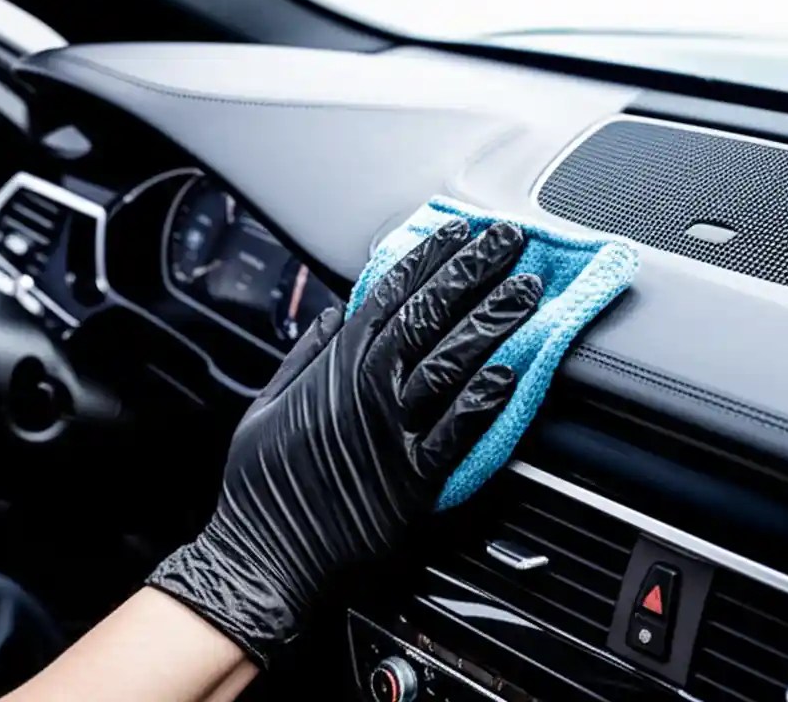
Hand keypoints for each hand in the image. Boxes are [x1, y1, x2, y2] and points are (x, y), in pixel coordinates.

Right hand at [147, 220, 541, 667]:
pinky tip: (515, 373)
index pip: (389, 295)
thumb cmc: (261, 486)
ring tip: (526, 291)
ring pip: (451, 362)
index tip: (458, 232)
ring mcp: (393, 431)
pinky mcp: (414, 478)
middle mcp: (366, 389)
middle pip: (429, 316)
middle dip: (472, 272)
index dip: (428, 259)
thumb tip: (331, 313)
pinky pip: (458, 432)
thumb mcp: (266, 403)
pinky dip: (486, 400)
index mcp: (333, 367)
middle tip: (508, 240)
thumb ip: (303, 354)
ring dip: (492, 322)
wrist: (264, 556)